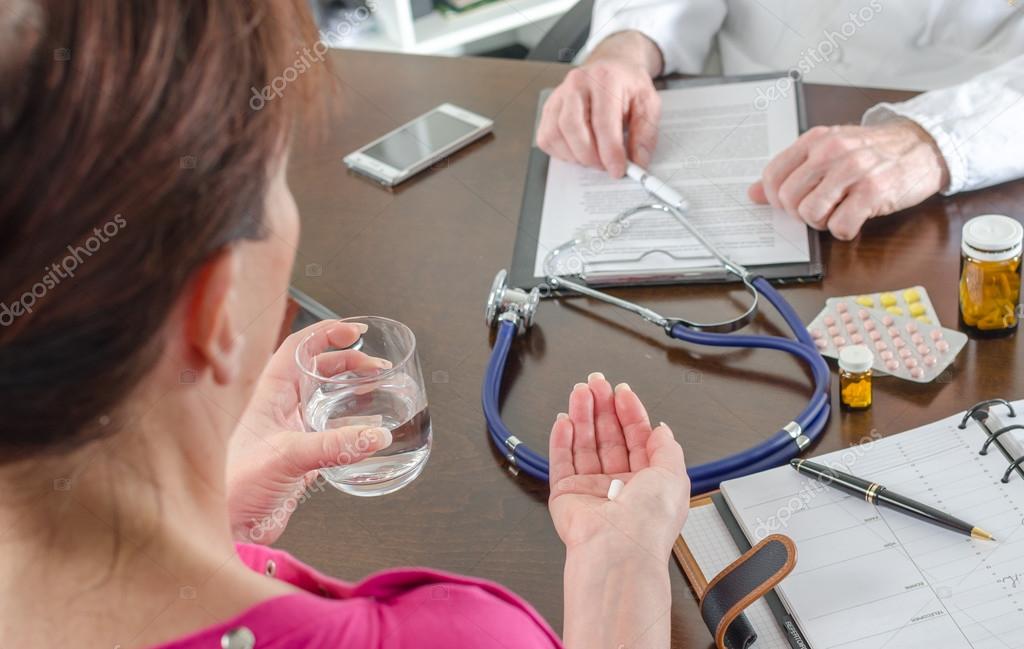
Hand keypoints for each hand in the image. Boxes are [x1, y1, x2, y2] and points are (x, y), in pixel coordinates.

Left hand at [225, 320, 392, 543]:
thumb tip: (375, 435)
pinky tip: (367, 432)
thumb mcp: (287, 456)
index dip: (326, 334)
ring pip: (325, 400)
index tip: (354, 332)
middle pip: (317, 371)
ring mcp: (290, 433)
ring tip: (376, 388)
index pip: (299, 348)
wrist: (228, 527)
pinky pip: (331, 433)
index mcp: (268, 394)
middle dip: (348, 363)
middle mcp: (280, 409)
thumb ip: (334, 445)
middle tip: (375, 364)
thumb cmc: (233, 486)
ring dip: (351, 392)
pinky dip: (352, 427)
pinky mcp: (301, 459)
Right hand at [536, 31, 662, 176]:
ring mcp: (559, 95)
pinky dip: (561, 153)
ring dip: (575, 156)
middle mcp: (576, 84)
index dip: (610, 152)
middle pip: (572, 128)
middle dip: (590, 157)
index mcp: (604, 79)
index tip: (618, 170)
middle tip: (605, 166)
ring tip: (594, 158)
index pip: (602, 122)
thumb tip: (637, 162)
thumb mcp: (648, 104)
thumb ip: (645, 134)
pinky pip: (546, 138)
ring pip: (555, 135)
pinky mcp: (549, 108)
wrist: (613, 68)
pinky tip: (579, 151)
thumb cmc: (628, 85)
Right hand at [548, 373, 689, 562]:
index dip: (630, 412)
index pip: (637, 438)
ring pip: (584, 444)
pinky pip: (561, 461)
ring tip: (579, 392)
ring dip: (582, 416)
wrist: (618, 549)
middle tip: (595, 383)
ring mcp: (591, 489)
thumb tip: (662, 429)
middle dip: (602, 407)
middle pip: (608, 436)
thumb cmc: (649, 521)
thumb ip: (667, 447)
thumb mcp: (674, 475)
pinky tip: (564, 420)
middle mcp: (619, 485)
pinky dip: (561, 439)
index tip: (622, 391)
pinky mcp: (566, 494)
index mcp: (647, 482)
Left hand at [749, 120, 949, 239]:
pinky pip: (840, 227)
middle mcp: (831, 152)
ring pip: (811, 214)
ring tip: (839, 210)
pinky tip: (856, 216)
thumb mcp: (828, 150)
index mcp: (815, 141)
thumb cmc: (871, 152)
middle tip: (821, 208)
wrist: (922, 146)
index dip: (776, 199)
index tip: (792, 202)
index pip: (772, 177)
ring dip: (822, 222)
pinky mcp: (874, 192)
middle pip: (789, 200)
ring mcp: (853, 171)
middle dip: (800, 213)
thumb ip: (791, 170)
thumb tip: (752, 194)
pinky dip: (846, 230)